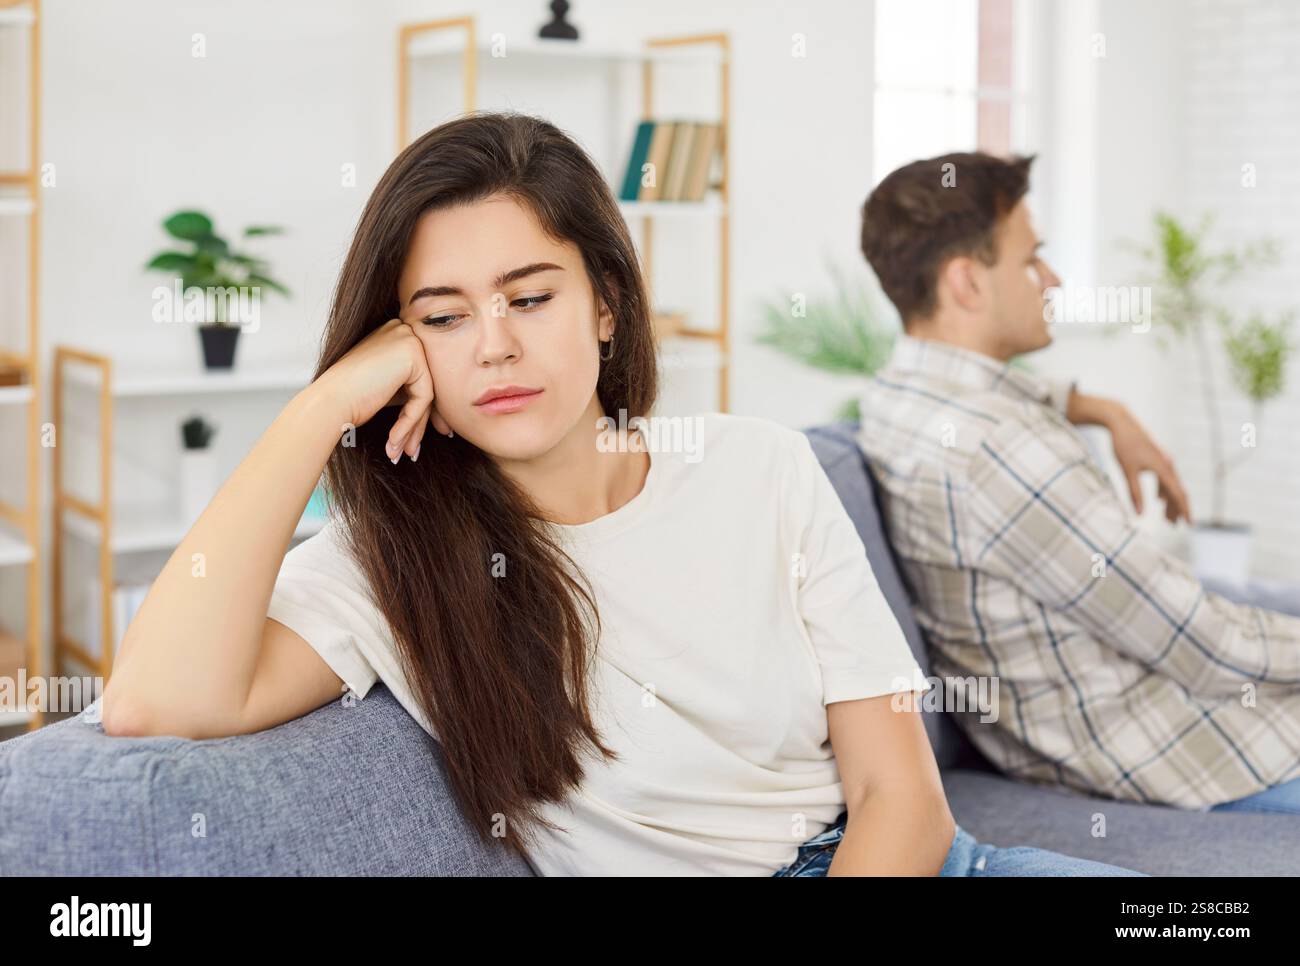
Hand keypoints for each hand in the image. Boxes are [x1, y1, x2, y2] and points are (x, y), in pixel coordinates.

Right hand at [315, 318, 451, 462]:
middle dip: (421, 423)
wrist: (328, 402)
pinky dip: (410, 422)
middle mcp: (403, 330)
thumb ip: (413, 391)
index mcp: (396, 334)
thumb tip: (442, 416)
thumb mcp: (389, 390)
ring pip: (426, 393)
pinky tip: (395, 440)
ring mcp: (408, 338)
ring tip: (403, 453)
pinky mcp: (412, 354)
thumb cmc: (350, 399)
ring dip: (414, 428)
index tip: (417, 440)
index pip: (420, 377)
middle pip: (425, 384)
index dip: (421, 412)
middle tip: (414, 452)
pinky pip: (423, 397)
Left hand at [1106, 406, 1191, 524]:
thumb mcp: (1127, 471)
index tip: (1188, 524)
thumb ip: (1134, 493)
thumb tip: (1139, 515)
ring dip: (1169, 502)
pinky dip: (1163, 491)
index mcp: (1163, 468)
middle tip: (1175, 526)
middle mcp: (1167, 465)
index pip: (1178, 494)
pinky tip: (1159, 501)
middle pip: (1177, 491)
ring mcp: (1163, 461)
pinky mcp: (1156, 459)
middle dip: (1177, 509)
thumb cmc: (1124, 446)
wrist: (1121, 422)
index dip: (1184, 510)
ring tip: (1167, 519)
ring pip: (1170, 486)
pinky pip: (1164, 479)